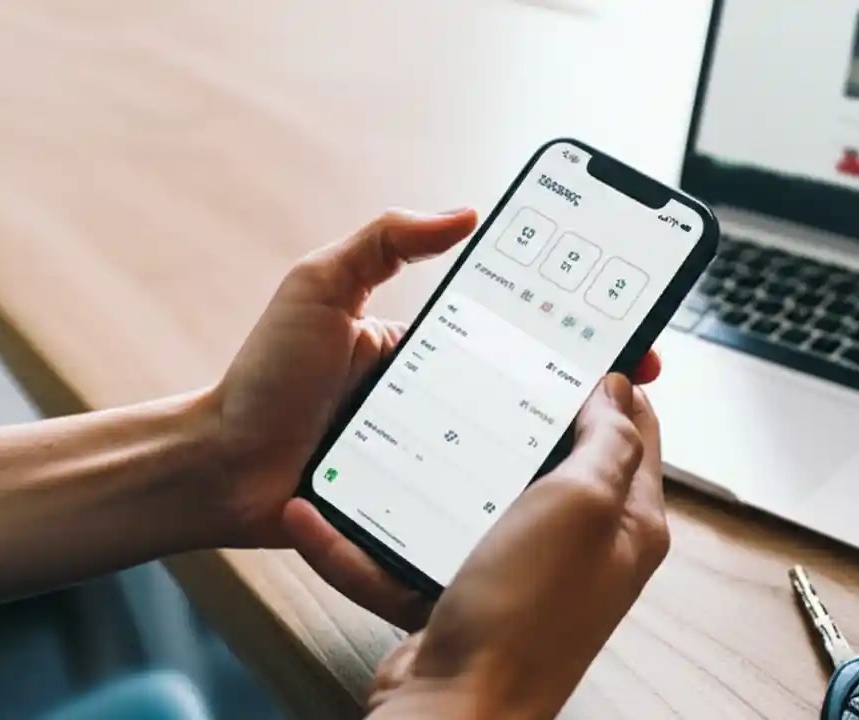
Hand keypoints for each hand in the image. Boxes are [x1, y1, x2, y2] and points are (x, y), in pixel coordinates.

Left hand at [207, 209, 661, 630]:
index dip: (568, 325)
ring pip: (514, 446)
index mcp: (429, 346)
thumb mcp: (320, 287)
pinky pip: (479, 495)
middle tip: (638, 379)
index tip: (619, 322)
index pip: (513, 329)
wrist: (220, 470)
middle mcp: (443, 397)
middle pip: (528, 389)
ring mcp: (438, 451)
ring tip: (612, 434)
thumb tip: (462, 213)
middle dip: (588, 383)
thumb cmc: (265, 377)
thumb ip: (382, 242)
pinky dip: (519, 493)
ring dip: (564, 440)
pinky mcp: (425, 501)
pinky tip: (555, 492)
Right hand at [365, 374, 668, 718]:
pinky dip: (413, 513)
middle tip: (495, 366)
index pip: (636, 430)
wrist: (452, 709)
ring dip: (464, 458)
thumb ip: (609, 443)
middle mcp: (585, 546)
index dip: (612, 382)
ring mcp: (529, 569)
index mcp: (628, 523)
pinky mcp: (476, 588)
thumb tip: (618, 390)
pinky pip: (444, 533)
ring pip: (498, 489)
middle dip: (530, 411)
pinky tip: (374, 496)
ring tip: (430, 415)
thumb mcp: (579, 505)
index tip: (579, 341)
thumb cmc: (521, 618)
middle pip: (564, 456)